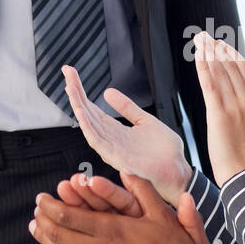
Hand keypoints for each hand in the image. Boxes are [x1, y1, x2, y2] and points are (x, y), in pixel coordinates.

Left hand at [29, 172, 214, 243]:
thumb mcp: (164, 214)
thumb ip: (143, 191)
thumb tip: (126, 171)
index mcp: (111, 230)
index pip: (68, 217)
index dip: (50, 206)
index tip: (42, 198)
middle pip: (58, 235)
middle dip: (43, 220)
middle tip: (36, 210)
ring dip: (46, 239)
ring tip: (38, 228)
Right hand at [62, 64, 190, 204]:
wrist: (177, 171)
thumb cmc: (164, 153)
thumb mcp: (145, 121)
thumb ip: (127, 108)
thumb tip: (108, 92)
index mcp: (116, 131)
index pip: (93, 108)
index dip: (82, 92)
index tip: (71, 74)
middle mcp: (110, 139)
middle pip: (87, 114)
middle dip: (76, 93)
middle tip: (66, 73)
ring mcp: (112, 149)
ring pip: (89, 125)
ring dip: (79, 107)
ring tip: (71, 89)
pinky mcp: (117, 158)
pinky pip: (98, 141)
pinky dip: (88, 127)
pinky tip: (81, 113)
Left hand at [192, 32, 244, 186]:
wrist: (244, 175)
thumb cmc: (244, 161)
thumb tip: (239, 111)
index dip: (233, 54)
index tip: (222, 44)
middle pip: (232, 66)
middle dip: (218, 48)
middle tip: (206, 36)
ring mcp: (235, 106)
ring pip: (221, 71)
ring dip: (209, 52)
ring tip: (199, 39)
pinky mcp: (219, 113)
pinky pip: (210, 84)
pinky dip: (204, 66)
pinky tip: (198, 55)